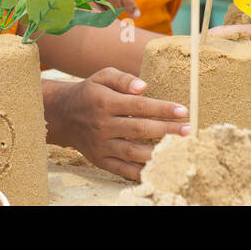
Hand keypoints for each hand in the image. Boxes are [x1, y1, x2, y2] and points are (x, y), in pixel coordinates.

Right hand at [48, 68, 189, 180]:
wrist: (63, 115)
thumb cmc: (90, 92)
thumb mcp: (102, 76)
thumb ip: (123, 79)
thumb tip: (143, 87)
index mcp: (105, 102)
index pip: (139, 106)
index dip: (162, 109)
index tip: (183, 111)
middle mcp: (102, 125)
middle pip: (139, 130)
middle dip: (166, 130)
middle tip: (188, 131)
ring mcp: (100, 145)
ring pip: (132, 152)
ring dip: (157, 152)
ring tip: (178, 150)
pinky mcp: (99, 160)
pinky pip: (121, 169)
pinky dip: (139, 172)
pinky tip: (158, 169)